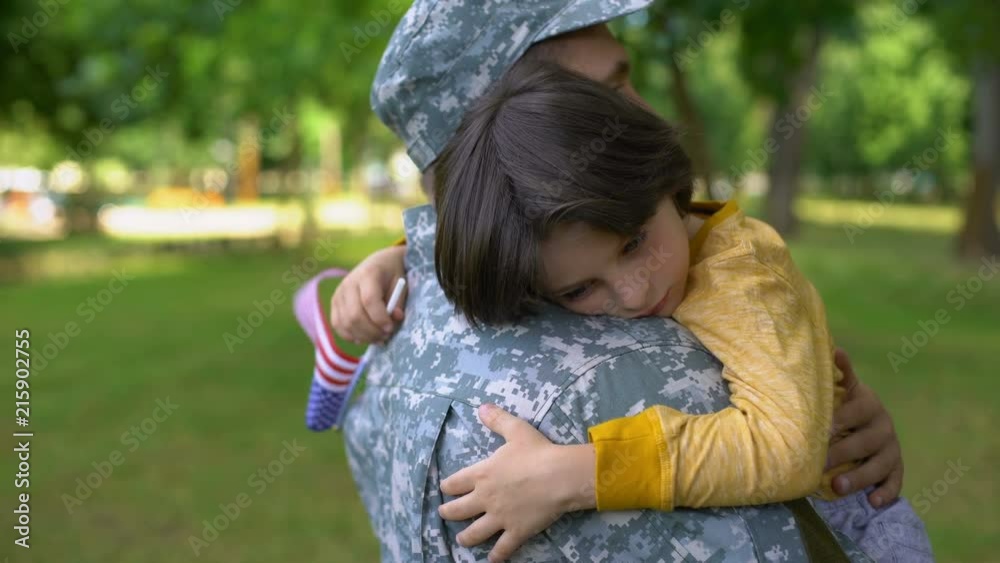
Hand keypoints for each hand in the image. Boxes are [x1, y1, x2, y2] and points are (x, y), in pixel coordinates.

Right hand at [330, 244, 406, 343]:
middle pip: (354, 315)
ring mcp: (338, 294)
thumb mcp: (401, 284)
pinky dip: (351, 335)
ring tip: (379, 338)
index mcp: (367, 274)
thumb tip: (395, 318)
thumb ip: (398, 302)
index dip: (379, 318)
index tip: (390, 328)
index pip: (369, 300)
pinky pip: (338, 325)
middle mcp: (349, 283)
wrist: (380, 263)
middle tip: (386, 336)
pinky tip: (365, 336)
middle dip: (372, 331)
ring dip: (363, 336)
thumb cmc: (392, 275)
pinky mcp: (334, 304)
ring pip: (346, 323)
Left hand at [438, 404, 595, 562]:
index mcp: (481, 474)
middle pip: (458, 510)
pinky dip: (495, 556)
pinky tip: (491, 560)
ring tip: (461, 540)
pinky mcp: (516, 531)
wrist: (558, 476)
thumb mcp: (516, 430)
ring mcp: (499, 517)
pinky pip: (502, 548)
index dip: (447, 487)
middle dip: (448, 513)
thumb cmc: (536, 451)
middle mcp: (485, 498)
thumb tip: (481, 407)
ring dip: (465, 538)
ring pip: (474, 533)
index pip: (454, 483)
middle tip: (444, 514)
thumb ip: (497, 420)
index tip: (445, 489)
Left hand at [827, 348, 902, 506]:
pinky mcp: (896, 466)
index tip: (823, 429)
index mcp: (868, 402)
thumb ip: (838, 373)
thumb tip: (835, 349)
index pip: (857, 410)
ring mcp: (891, 447)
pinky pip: (895, 481)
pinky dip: (886, 491)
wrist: (863, 420)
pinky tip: (873, 502)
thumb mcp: (840, 388)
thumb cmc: (842, 403)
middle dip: (842, 453)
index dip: (841, 419)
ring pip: (880, 464)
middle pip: (866, 441)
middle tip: (820, 464)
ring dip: (859, 477)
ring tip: (838, 488)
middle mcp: (883, 424)